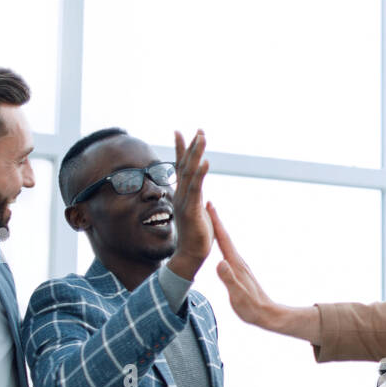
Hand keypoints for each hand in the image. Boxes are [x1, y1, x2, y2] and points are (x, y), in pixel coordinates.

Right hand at [168, 129, 217, 279]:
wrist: (190, 256)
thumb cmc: (196, 238)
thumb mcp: (198, 214)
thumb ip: (199, 203)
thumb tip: (204, 198)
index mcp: (184, 195)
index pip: (182, 168)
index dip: (181, 150)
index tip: (180, 132)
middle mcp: (181, 195)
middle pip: (185, 165)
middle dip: (191, 146)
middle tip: (199, 130)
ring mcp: (185, 202)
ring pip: (190, 173)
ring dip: (196, 154)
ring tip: (202, 136)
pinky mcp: (191, 210)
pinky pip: (196, 189)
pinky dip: (200, 174)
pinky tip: (205, 162)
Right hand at [210, 206, 321, 341]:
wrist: (267, 315)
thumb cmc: (252, 308)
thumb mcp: (238, 296)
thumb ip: (229, 280)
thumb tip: (219, 262)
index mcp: (235, 265)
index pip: (223, 240)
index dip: (216, 223)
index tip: (209, 206)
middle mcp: (238, 262)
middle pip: (225, 237)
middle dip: (216, 221)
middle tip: (207, 204)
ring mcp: (240, 266)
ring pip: (227, 243)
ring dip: (219, 230)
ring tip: (210, 219)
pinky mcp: (239, 272)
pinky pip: (228, 251)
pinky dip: (222, 242)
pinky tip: (220, 243)